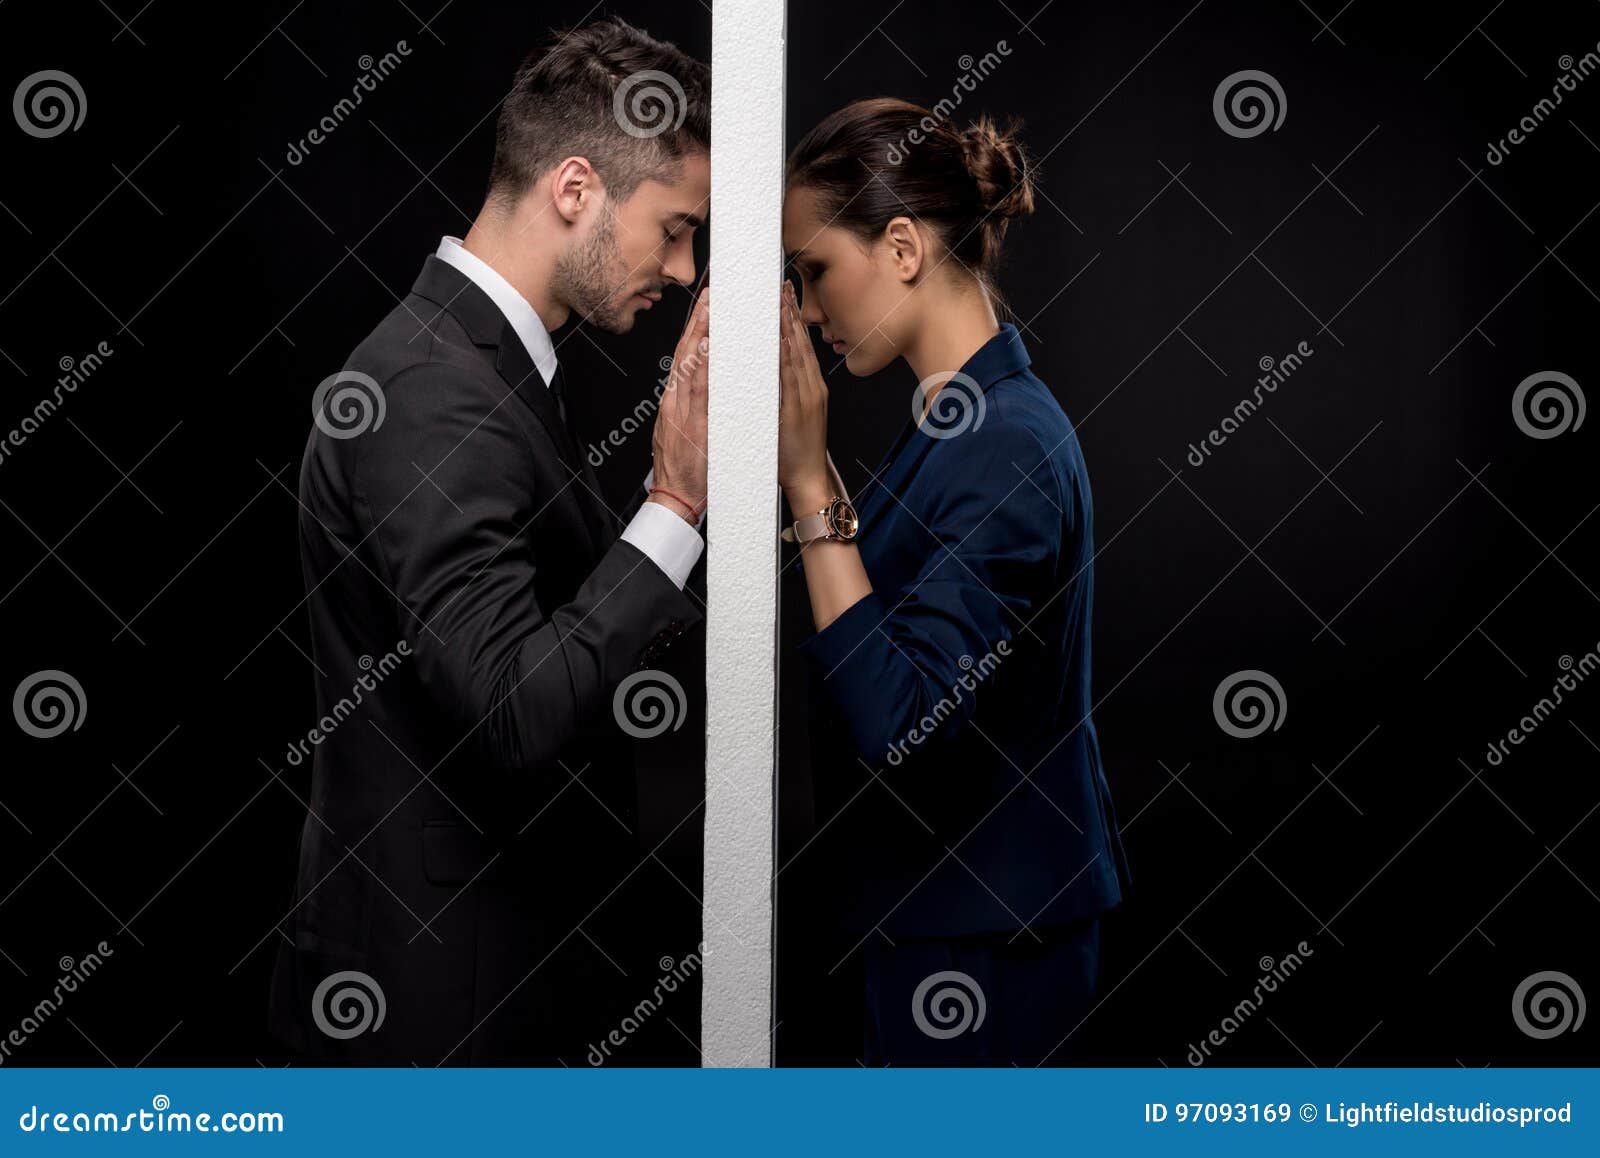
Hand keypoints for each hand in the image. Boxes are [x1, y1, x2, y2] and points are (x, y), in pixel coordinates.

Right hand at [649, 286, 708, 523]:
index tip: (706, 307)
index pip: (684, 358)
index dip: (694, 330)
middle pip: (684, 355)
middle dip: (697, 323)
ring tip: (713, 311)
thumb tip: (707, 384)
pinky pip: (699, 393)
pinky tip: (709, 350)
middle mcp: (675, 403)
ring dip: (701, 337)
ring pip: (690, 368)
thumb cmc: (683, 468)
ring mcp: (681, 413)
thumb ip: (692, 407)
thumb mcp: (683, 431)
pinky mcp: (691, 426)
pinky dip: (702, 369)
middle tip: (711, 297)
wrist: (676, 498)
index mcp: (674, 402)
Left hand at [779, 281, 830, 508]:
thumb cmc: (796, 452)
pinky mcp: (800, 409)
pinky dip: (782, 354)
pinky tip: (776, 337)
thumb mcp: (794, 416)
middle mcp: (811, 388)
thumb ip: (785, 393)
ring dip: (785, 326)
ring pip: (795, 354)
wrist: (808, 481)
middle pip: (799, 342)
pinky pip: (788, 376)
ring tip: (776, 300)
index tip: (782, 295)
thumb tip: (770, 370)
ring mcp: (807, 397)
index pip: (799, 345)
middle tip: (779, 286)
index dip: (791, 318)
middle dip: (789, 312)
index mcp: (810, 387)